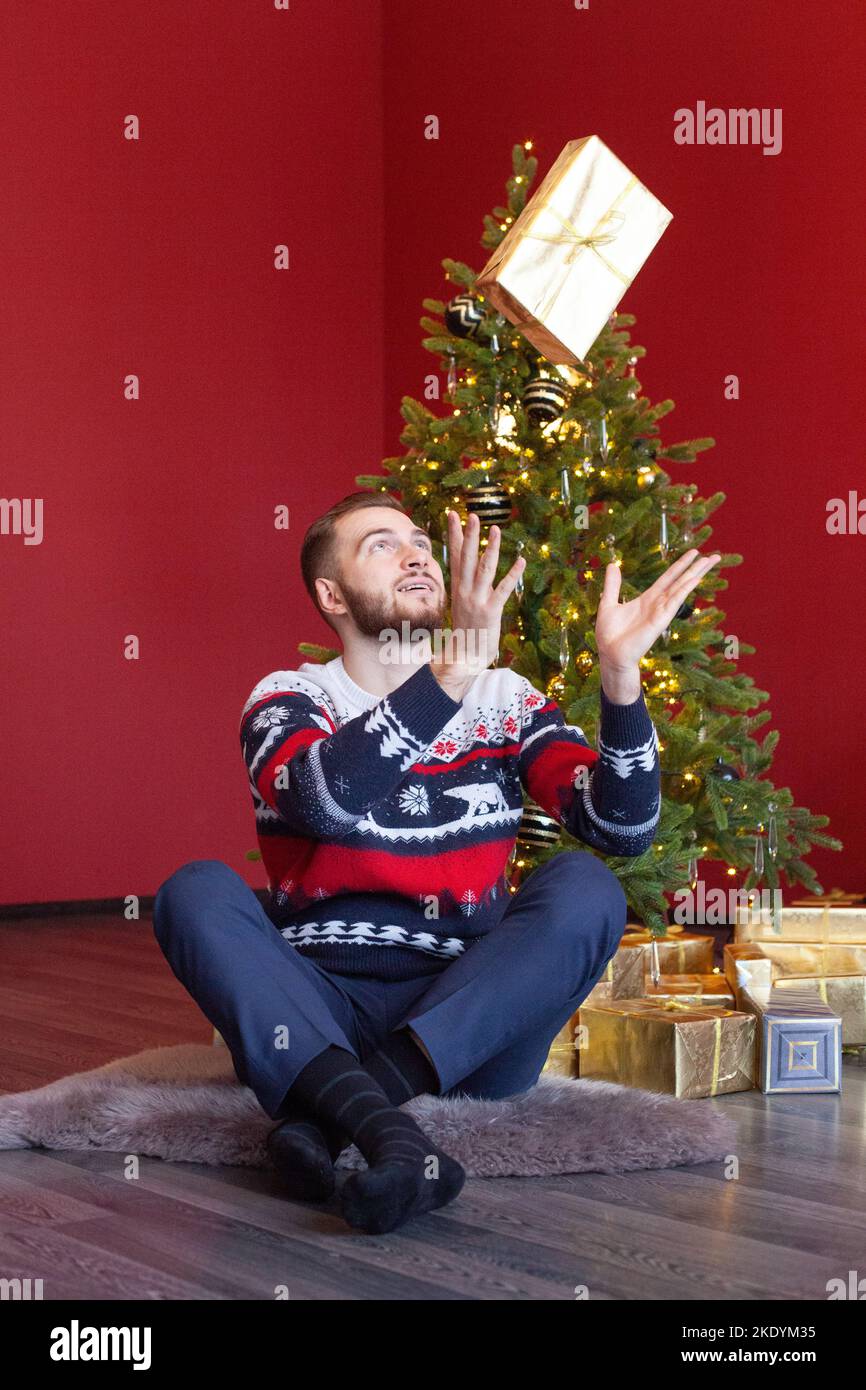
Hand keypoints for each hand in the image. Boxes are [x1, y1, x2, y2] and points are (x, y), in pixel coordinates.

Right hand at [433, 511, 525, 685]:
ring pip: (484, 569)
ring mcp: (477, 600)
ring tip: (496, 530)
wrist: (464, 656)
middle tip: (472, 515)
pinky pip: (503, 590)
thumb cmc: (466, 629)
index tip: (453, 514)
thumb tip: (471, 567)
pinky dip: (512, 575)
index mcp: (458, 587)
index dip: (454, 535)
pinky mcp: (490, 611)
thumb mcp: (463, 603)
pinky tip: (521, 561)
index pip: (455, 555)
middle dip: (469, 536)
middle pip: (467, 558)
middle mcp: (465, 591)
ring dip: (490, 549)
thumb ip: (467, 583)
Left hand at [595, 547, 721, 672]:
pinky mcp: (660, 620)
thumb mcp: (608, 603)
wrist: (610, 653)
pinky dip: (684, 590)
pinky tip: (695, 579)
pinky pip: (675, 602)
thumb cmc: (609, 634)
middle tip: (713, 556)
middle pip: (681, 581)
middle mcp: (658, 603)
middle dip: (696, 568)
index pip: (668, 577)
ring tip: (710, 562)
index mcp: (647, 598)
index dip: (680, 565)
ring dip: (696, 574)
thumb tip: (613, 565)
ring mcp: (661, 611)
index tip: (694, 553)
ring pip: (681, 588)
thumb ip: (613, 584)